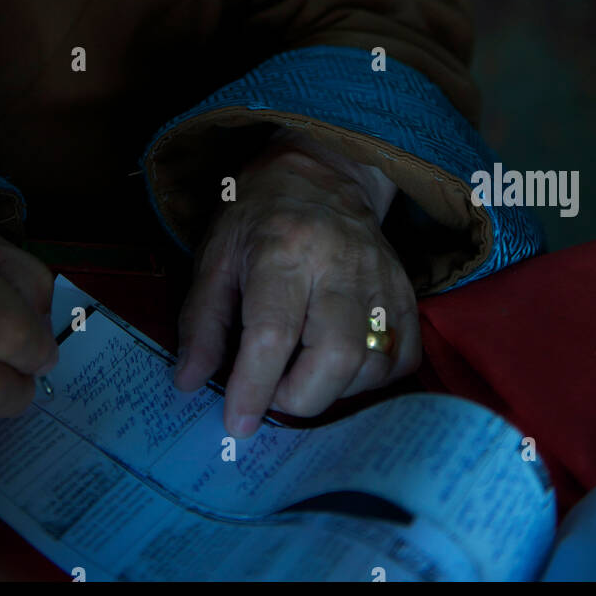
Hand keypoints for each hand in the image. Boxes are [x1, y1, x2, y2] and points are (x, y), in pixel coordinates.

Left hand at [173, 136, 420, 436]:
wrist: (321, 172)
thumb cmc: (258, 214)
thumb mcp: (214, 255)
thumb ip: (201, 321)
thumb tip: (190, 382)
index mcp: (282, 248)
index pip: (272, 333)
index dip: (253, 388)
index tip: (237, 423)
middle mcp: (339, 263)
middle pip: (336, 357)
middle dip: (299, 397)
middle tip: (272, 390)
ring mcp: (380, 277)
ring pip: (372, 364)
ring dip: (333, 390)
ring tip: (301, 371)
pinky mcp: (406, 290)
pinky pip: (403, 357)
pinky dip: (371, 378)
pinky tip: (340, 364)